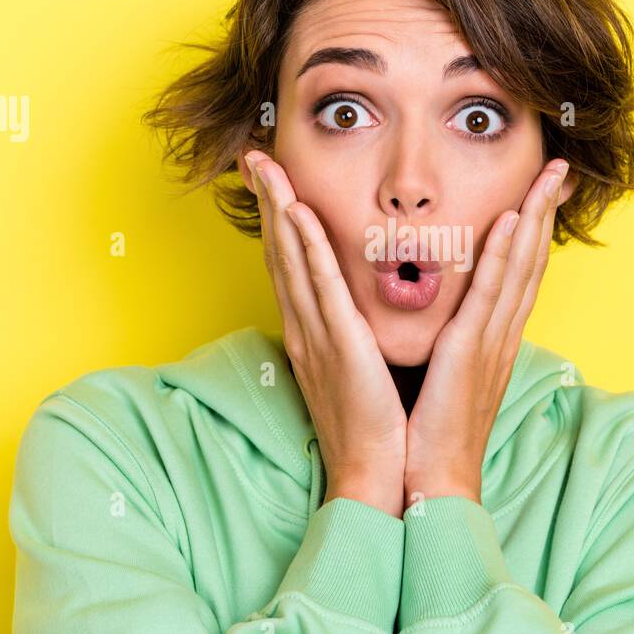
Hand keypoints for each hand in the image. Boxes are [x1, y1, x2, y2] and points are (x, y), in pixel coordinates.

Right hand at [242, 149, 407, 518]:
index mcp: (315, 333)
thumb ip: (356, 335)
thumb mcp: (361, 370)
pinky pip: (320, 288)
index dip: (281, 219)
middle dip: (268, 201)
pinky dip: (306, 249)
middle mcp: (307, 329)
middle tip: (255, 156)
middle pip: (282, 252)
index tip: (274, 180)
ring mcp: (318, 336)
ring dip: (280, 209)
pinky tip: (298, 215)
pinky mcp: (338, 347)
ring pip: (293, 260)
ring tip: (266, 167)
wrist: (378, 477)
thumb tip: (363, 312)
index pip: (293, 264)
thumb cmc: (379, 427)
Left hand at [404, 158, 571, 508]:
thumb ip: (448, 346)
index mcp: (491, 342)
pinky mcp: (470, 353)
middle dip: (544, 212)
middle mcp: (499, 337)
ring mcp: (490, 343)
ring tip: (547, 177)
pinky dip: (505, 255)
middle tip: (558, 169)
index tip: (539, 193)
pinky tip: (513, 221)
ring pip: (519, 268)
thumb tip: (442, 324)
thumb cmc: (428, 437)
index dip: (532, 231)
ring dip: (534, 218)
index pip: (518, 274)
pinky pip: (491, 295)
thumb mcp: (442, 379)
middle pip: (529, 262)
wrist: (430, 484)